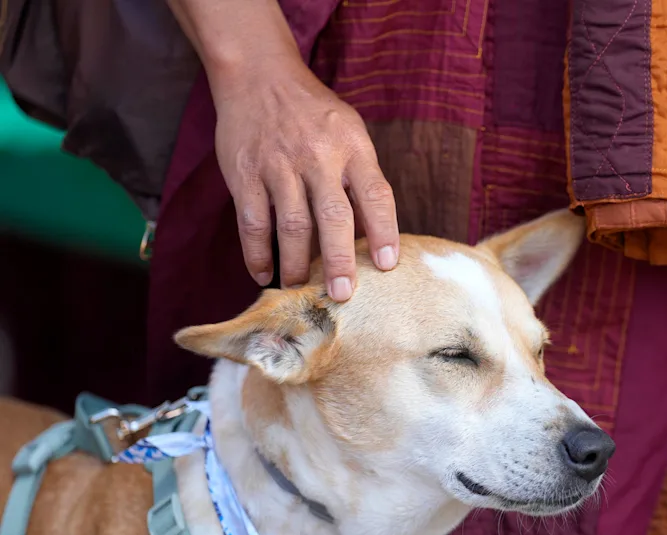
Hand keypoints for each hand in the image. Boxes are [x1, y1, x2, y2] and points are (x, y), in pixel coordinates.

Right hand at [211, 55, 397, 300]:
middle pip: (333, 217)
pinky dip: (257, 253)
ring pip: (291, 226)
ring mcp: (279, 165)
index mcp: (352, 146)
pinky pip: (252, 222)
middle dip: (339, 261)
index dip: (384, 231)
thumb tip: (374, 235)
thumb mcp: (349, 132)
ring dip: (296, 265)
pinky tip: (264, 274)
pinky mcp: (245, 173)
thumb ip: (362, 178)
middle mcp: (318, 156)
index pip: (376, 194)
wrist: (259, 74)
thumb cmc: (314, 114)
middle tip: (343, 294)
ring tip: (300, 289)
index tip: (387, 265)